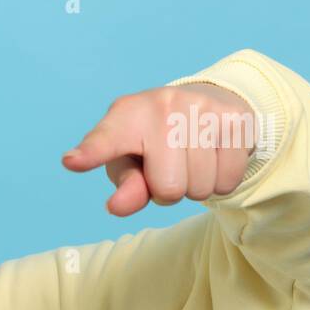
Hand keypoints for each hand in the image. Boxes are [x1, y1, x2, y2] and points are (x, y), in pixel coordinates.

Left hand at [61, 83, 256, 215]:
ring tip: (190, 162)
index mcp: (125, 116)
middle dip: (169, 191)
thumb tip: (117, 206)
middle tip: (169, 168)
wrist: (206, 103)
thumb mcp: (130, 164)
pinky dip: (220, 182)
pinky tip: (213, 158)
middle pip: (168, 188)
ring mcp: (202, 108)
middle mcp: (162, 105)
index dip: (91, 153)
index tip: (73, 161)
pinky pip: (228, 180)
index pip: (106, 140)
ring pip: (201, 187)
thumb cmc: (154, 143)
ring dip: (196, 187)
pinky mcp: (236, 118)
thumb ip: (125, 187)